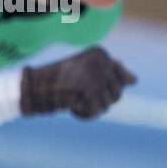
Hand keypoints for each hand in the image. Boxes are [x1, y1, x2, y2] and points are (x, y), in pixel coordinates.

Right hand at [20, 47, 136, 119]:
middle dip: (100, 100)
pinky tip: (72, 108)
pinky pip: (97, 110)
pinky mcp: (87, 89)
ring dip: (92, 108)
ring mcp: (94, 74)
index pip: (122, 80)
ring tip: (74, 102)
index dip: (105, 90)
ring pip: (109, 103)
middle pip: (117, 93)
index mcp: (100, 53)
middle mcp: (100, 61)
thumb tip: (134, 81)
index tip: (84, 86)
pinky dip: (85, 114)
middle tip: (79, 97)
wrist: (31, 87)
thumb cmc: (55, 80)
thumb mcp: (85, 72)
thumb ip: (110, 74)